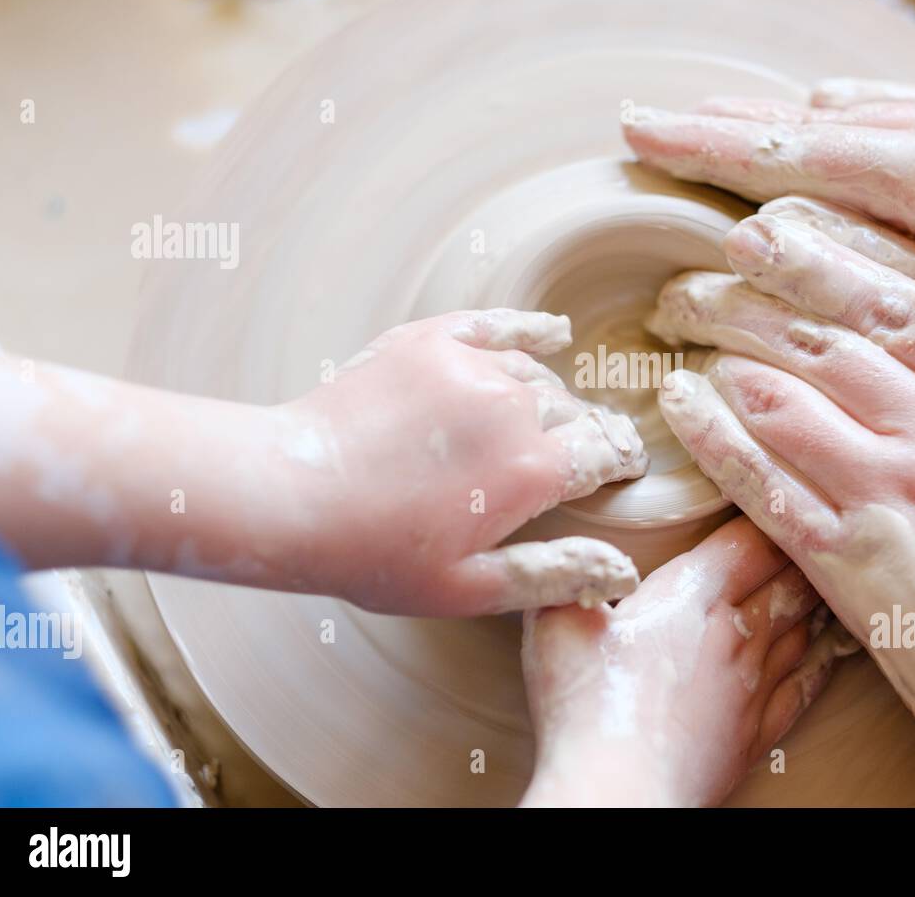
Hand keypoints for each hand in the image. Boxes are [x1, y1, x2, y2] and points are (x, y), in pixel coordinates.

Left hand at [0, 310, 646, 617]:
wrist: (289, 493)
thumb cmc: (374, 552)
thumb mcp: (468, 587)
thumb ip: (553, 573)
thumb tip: (619, 569)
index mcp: (533, 470)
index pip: (606, 452)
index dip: (621, 462)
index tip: (626, 468)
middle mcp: (515, 408)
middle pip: (575, 412)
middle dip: (587, 434)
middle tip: (581, 454)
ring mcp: (472, 367)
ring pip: (538, 375)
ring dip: (549, 398)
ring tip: (541, 421)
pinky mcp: (431, 342)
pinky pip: (498, 326)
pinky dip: (529, 330)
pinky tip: (552, 333)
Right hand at [519, 515, 850, 806]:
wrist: (620, 792)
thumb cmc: (585, 708)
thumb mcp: (557, 622)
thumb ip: (571, 577)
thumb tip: (571, 552)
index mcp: (692, 595)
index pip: (750, 539)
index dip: (767, 513)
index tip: (775, 492)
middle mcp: (736, 633)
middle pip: (790, 578)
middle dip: (805, 552)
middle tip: (822, 530)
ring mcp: (754, 685)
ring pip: (806, 627)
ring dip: (821, 599)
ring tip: (833, 578)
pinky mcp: (759, 732)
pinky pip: (808, 684)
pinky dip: (827, 660)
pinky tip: (836, 649)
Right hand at [625, 81, 914, 440]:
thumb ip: (870, 275)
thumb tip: (773, 239)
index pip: (796, 147)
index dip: (707, 142)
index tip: (639, 125)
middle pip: (823, 116)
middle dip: (733, 120)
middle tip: (659, 119)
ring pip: (872, 108)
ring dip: (794, 117)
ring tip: (734, 121)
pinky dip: (861, 119)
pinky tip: (848, 122)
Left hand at [646, 219, 914, 804]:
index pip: (904, 301)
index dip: (825, 259)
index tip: (774, 231)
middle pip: (826, 336)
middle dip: (751, 293)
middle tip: (698, 272)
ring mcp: (889, 491)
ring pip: (781, 395)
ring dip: (722, 348)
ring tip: (680, 322)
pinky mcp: (845, 558)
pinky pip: (761, 481)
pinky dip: (713, 435)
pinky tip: (679, 402)